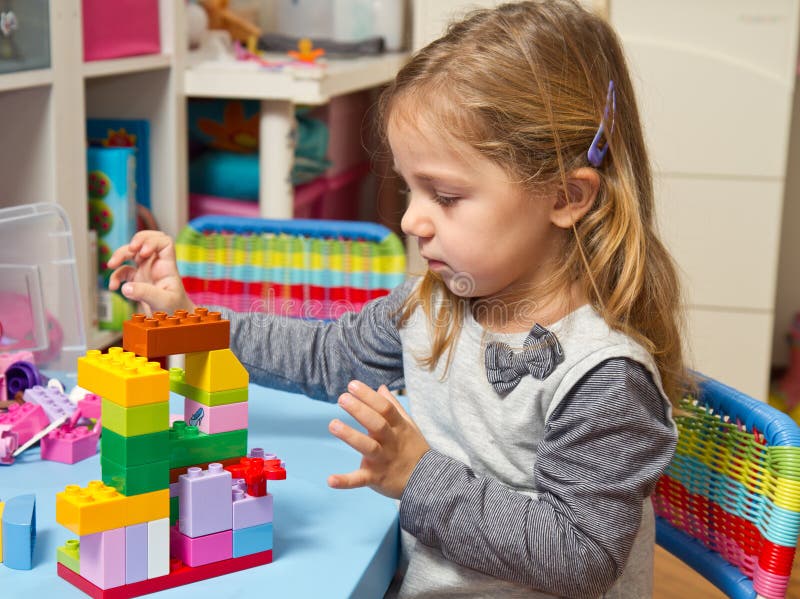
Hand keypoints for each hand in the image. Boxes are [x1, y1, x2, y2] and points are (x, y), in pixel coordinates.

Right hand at [107, 230, 194, 314]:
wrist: (174, 321)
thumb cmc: (175, 309)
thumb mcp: (163, 302)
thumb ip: (146, 294)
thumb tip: (126, 287)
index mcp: (167, 266)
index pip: (164, 241)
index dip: (152, 241)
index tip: (142, 253)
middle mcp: (156, 265)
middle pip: (146, 241)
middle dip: (136, 241)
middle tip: (131, 250)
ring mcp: (146, 271)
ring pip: (132, 253)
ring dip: (120, 254)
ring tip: (111, 265)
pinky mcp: (137, 281)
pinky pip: (123, 271)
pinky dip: (116, 276)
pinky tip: (114, 287)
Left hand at [328, 381, 429, 498]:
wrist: (428, 481)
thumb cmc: (413, 449)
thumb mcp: (408, 426)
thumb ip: (394, 407)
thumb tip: (381, 388)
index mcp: (398, 427)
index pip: (384, 408)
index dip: (369, 396)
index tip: (352, 385)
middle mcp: (391, 442)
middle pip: (377, 424)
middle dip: (360, 410)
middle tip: (342, 398)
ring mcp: (383, 460)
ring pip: (368, 447)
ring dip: (350, 436)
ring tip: (333, 424)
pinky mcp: (375, 478)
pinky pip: (360, 480)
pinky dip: (345, 481)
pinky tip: (330, 480)